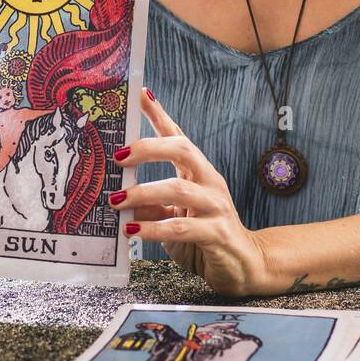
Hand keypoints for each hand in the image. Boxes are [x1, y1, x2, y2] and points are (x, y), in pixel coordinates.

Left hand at [113, 89, 269, 296]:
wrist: (243, 266)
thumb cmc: (203, 237)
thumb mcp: (172, 218)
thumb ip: (150, 205)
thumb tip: (117, 196)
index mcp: (199, 172)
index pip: (178, 136)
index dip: (159, 114)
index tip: (140, 94)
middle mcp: (210, 182)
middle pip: (182, 149)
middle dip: (148, 148)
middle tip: (118, 157)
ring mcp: (216, 206)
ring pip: (179, 189)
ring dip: (143, 193)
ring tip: (116, 201)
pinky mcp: (217, 234)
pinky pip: (181, 227)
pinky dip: (153, 229)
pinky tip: (133, 232)